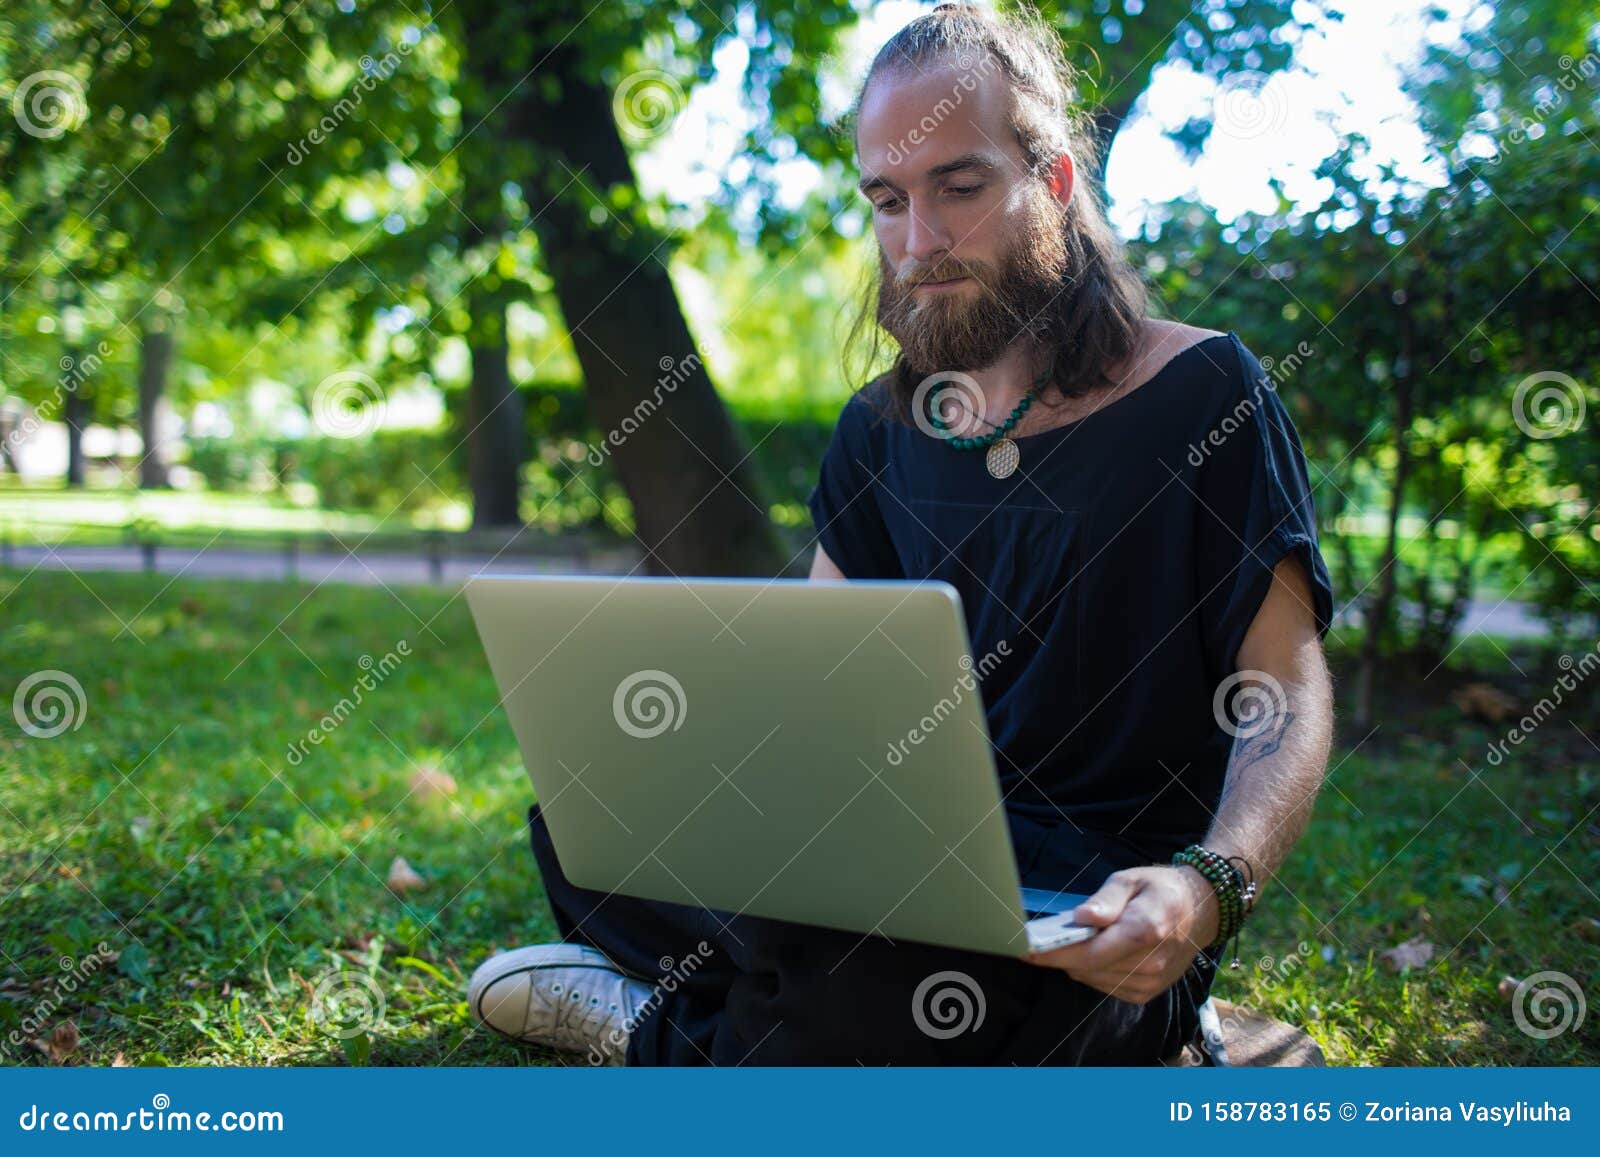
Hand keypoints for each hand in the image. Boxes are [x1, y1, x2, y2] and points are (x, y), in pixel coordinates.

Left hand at [1025, 864, 1219, 1003]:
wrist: (1200, 911)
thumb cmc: (1160, 889)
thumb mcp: (1130, 879)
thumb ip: (1105, 901)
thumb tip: (1081, 918)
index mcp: (1145, 929)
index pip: (1088, 951)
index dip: (1054, 954)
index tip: (1025, 950)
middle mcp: (1149, 962)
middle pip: (1087, 968)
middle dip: (1061, 955)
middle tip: (1041, 940)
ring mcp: (1150, 982)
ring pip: (1093, 979)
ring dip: (1077, 963)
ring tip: (1071, 942)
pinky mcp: (1147, 993)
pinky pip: (1106, 987)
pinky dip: (1093, 972)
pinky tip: (1096, 953)